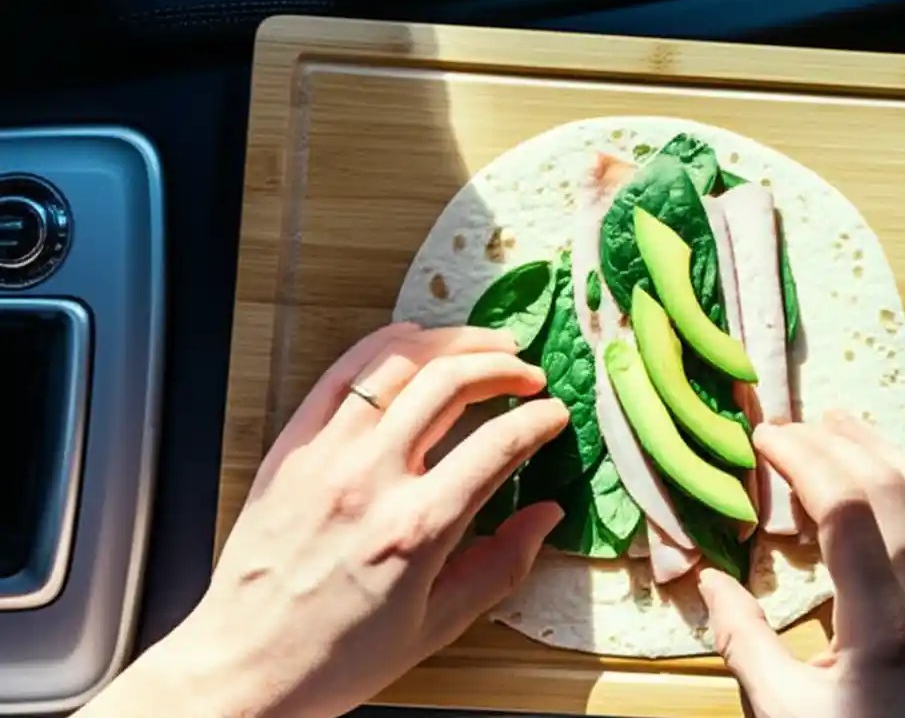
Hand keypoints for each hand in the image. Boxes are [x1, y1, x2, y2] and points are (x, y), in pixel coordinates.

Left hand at [77, 323, 567, 717]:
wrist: (244, 667)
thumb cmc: (338, 657)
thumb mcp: (437, 626)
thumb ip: (501, 566)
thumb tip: (546, 515)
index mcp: (416, 530)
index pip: (497, 446)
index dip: (539, 420)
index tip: (555, 415)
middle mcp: (370, 480)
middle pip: (450, 384)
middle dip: (503, 366)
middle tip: (528, 373)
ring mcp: (325, 457)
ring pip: (396, 364)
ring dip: (450, 342)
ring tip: (483, 345)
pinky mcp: (290, 449)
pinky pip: (340, 375)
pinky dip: (384, 346)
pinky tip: (414, 342)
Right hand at [697, 410, 904, 717]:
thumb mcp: (785, 715)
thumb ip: (744, 641)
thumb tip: (709, 582)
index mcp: (886, 626)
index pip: (849, 505)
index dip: (802, 458)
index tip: (762, 438)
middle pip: (891, 486)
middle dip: (836, 441)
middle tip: (787, 424)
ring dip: (880, 452)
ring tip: (838, 425)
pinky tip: (881, 483)